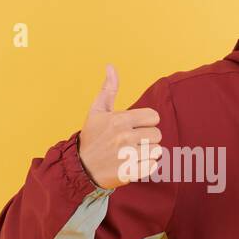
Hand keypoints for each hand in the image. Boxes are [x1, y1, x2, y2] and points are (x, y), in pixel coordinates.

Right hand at [77, 64, 162, 189]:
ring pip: (157, 150)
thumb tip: (110, 66)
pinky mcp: (130, 172)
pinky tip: (134, 163)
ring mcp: (128, 156)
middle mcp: (125, 137)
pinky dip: (146, 165)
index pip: (154, 117)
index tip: (136, 126)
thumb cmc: (92, 137)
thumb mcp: (97, 110)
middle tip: (134, 141)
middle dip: (148, 137)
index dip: (147, 121)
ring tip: (134, 152)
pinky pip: (153, 166)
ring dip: (148, 152)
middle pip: (158, 134)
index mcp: (120, 120)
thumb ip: (108, 89)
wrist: (80, 167)